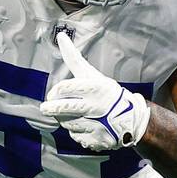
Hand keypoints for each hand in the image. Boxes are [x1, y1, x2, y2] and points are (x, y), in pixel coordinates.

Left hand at [40, 30, 150, 152]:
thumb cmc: (106, 92)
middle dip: (51, 108)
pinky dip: (76, 133)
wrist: (131, 118)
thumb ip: (73, 59)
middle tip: (45, 108)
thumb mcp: (92, 74)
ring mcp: (97, 125)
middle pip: (64, 108)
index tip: (53, 94)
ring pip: (67, 123)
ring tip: (74, 115)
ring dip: (65, 120)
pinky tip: (85, 127)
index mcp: (95, 88)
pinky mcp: (97, 140)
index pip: (65, 88)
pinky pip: (76, 137)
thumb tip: (60, 36)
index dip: (56, 91)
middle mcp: (96, 106)